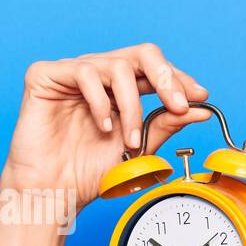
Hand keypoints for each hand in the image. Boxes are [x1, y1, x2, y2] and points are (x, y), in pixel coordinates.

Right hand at [0, 42, 211, 223]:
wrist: (55, 191)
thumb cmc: (89, 171)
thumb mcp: (139, 147)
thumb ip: (166, 125)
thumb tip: (201, 111)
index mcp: (121, 89)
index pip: (155, 69)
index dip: (179, 79)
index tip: (201, 98)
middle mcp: (99, 75)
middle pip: (142, 54)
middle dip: (166, 79)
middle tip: (178, 106)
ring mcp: (72, 73)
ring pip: (117, 66)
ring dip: (132, 106)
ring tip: (130, 139)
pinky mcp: (45, 76)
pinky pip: (83, 72)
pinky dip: (100, 101)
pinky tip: (104, 126)